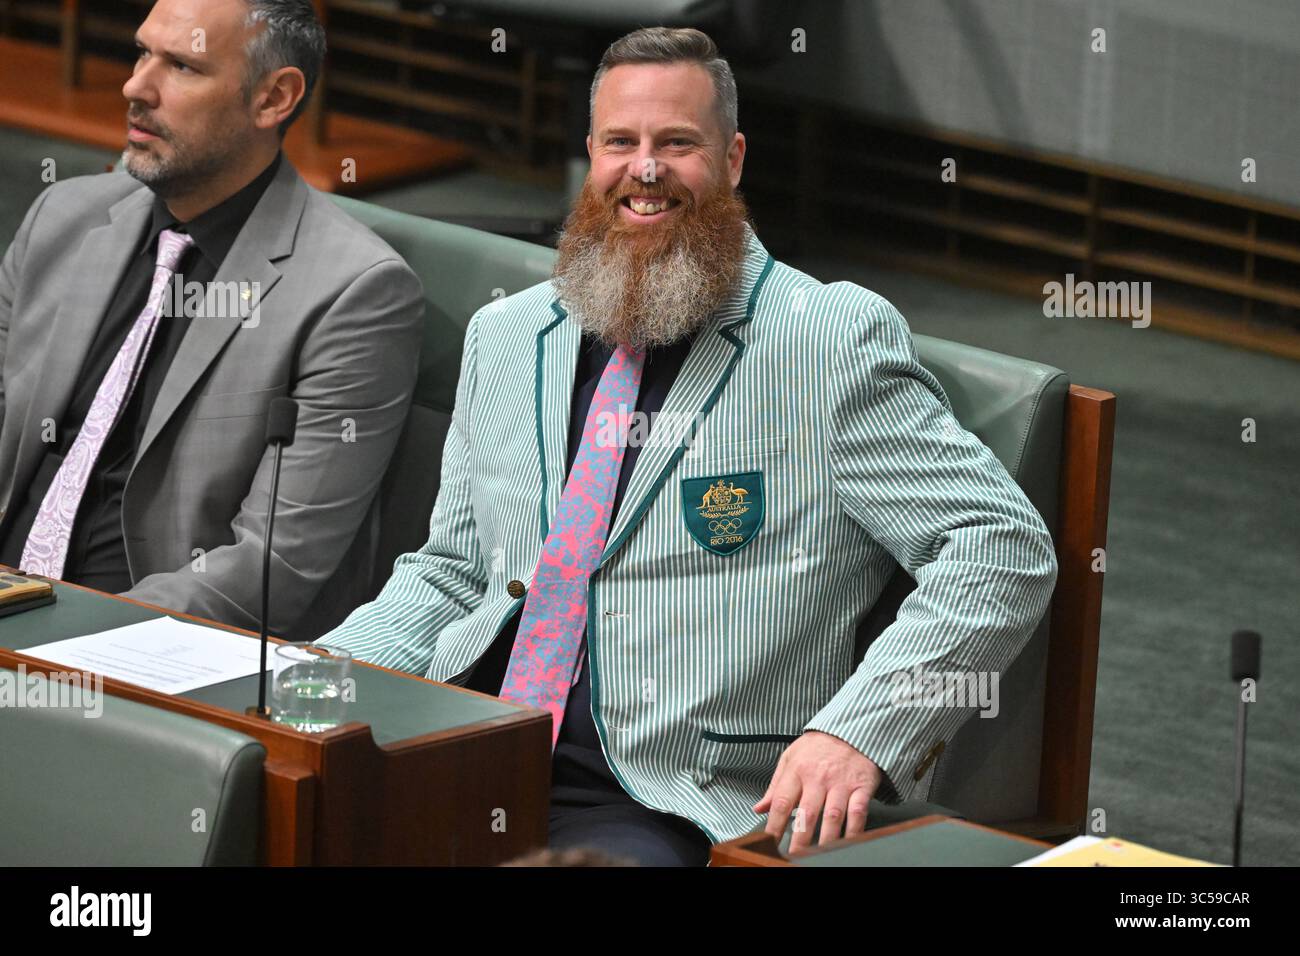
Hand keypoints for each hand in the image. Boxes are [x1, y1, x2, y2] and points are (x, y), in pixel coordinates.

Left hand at [753, 730, 882, 854]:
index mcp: (797, 770)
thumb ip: (776, 785)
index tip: (771, 842)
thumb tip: (759, 808)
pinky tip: (847, 843)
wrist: (852, 730)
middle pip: (807, 813)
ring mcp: (841, 783)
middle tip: (795, 856)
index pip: (782, 802)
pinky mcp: (862, 786)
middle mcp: (818, 777)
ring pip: (833, 816)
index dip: (775, 825)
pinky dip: (854, 830)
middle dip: (800, 839)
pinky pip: (858, 812)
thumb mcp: (791, 757)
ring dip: (826, 839)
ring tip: (819, 855)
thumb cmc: (818, 746)